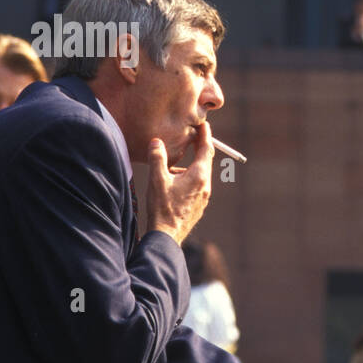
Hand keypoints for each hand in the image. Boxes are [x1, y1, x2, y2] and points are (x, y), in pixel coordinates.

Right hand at [146, 121, 212, 244]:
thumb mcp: (157, 180)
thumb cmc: (162, 208)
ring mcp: (204, 197)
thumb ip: (158, 158)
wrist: (168, 237)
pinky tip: (174, 182)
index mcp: (199, 176)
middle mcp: (205, 185)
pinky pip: (197, 185)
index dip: (205, 135)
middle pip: (206, 161)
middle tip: (193, 136)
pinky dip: (189, 177)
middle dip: (199, 147)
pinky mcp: (199, 205)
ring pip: (200, 174)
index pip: (206, 149)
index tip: (204, 125)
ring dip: (191, 164)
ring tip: (174, 164)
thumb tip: (156, 142)